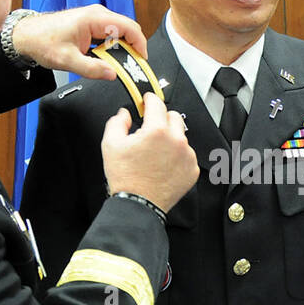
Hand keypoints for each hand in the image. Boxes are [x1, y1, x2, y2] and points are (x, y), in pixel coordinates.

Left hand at [10, 4, 147, 79]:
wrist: (26, 35)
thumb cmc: (42, 42)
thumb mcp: (67, 60)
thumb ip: (92, 69)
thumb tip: (113, 74)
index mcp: (94, 18)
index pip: (129, 27)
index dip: (140, 44)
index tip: (141, 60)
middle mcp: (97, 14)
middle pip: (128, 29)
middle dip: (133, 48)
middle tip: (131, 68)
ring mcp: (95, 18)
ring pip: (120, 32)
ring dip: (122, 49)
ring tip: (118, 66)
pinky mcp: (92, 24)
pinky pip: (111, 34)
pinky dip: (113, 47)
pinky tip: (106, 60)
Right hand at [101, 93, 198, 212]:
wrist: (138, 205)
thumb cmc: (126, 178)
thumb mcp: (111, 145)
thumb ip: (117, 122)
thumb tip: (125, 115)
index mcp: (157, 131)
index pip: (157, 103)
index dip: (150, 99)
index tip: (147, 100)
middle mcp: (176, 140)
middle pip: (173, 117)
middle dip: (161, 119)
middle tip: (150, 129)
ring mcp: (187, 156)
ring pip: (181, 136)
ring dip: (170, 139)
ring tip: (155, 153)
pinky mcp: (192, 170)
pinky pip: (187, 155)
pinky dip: (177, 156)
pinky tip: (164, 165)